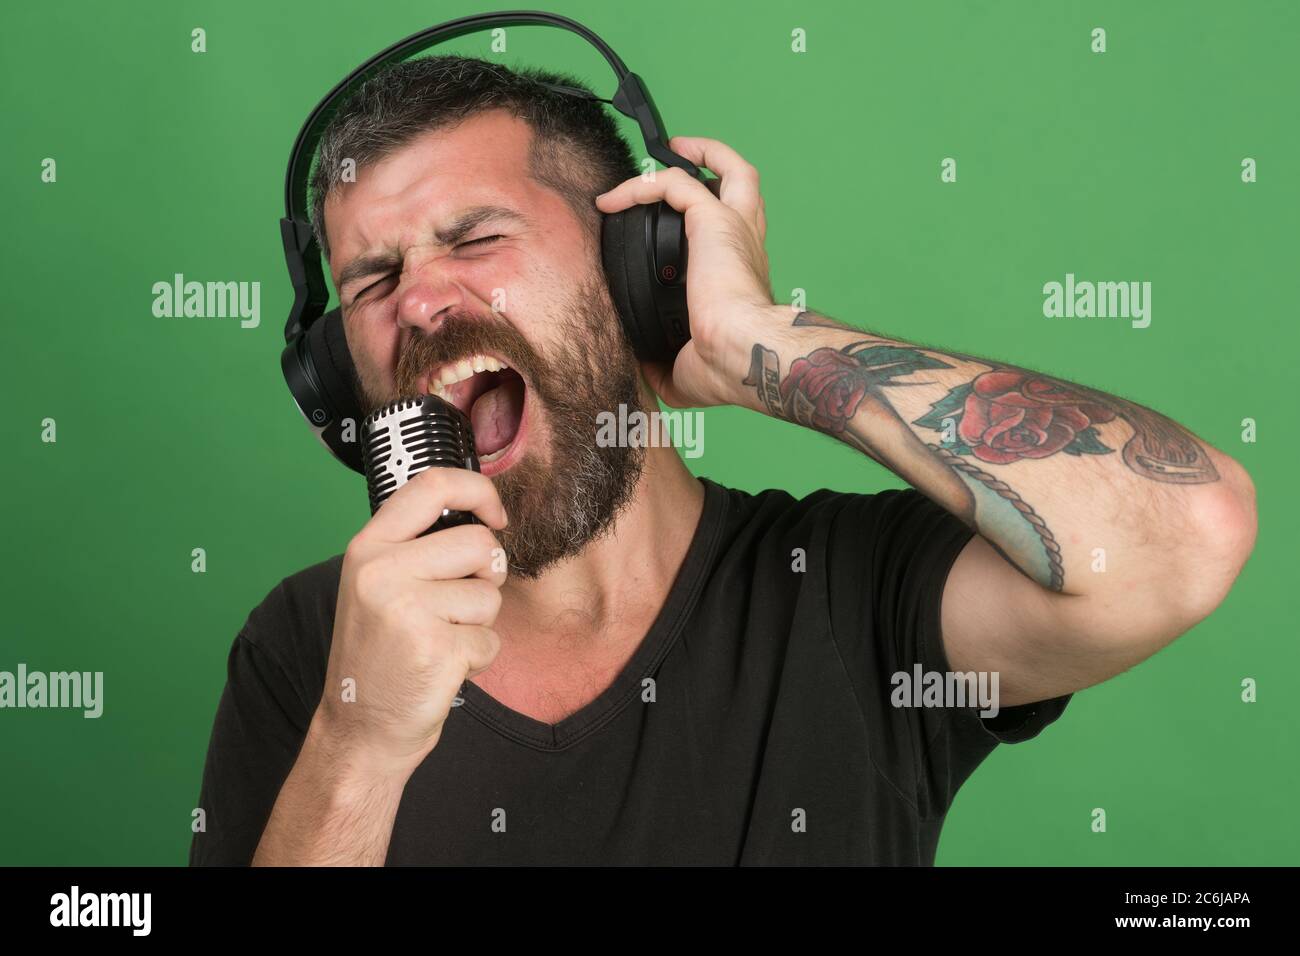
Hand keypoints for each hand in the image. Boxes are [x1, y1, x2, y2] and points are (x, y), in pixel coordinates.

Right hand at [315, 468, 508, 779]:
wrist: (361, 729)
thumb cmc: (382, 654)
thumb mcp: (378, 585)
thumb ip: (418, 547)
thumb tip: (484, 515)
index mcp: (369, 548)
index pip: (432, 485)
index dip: (479, 491)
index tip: (496, 515)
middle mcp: (382, 571)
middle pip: (479, 544)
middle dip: (487, 576)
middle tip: (458, 606)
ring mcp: (408, 609)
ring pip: (490, 594)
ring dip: (479, 623)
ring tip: (440, 641)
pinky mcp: (436, 648)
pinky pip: (491, 638)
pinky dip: (478, 657)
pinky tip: (443, 667)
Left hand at [596, 136, 783, 407]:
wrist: (742, 355)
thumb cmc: (726, 367)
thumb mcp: (683, 370)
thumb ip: (662, 363)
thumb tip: (639, 368)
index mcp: (742, 275)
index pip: (732, 234)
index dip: (706, 222)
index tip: (673, 228)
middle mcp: (747, 245)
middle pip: (745, 187)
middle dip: (718, 165)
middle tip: (685, 160)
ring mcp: (736, 229)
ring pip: (729, 169)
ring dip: (697, 154)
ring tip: (667, 149)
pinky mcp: (715, 220)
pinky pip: (676, 182)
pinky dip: (643, 183)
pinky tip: (613, 198)